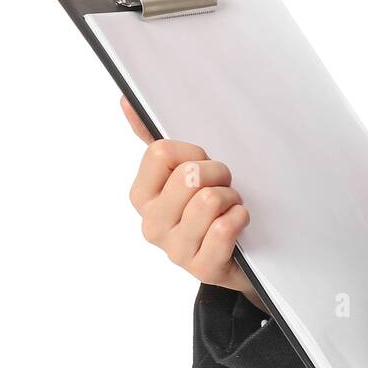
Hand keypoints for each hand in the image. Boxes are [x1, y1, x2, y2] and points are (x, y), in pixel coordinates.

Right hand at [120, 97, 263, 309]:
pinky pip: (225, 227)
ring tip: (229, 206)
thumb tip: (127, 100)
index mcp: (142, 196)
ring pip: (209, 200)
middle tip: (223, 186)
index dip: (192, 152)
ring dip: (231, 198)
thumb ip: (155, 139)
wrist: (236, 254)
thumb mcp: (181, 172)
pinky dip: (240, 217)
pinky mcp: (202, 268)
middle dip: (217, 174)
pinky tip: (237, 223)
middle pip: (189, 175)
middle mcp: (152, 225)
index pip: (160, 153)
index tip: (201, 164)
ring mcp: (175, 250)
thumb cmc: (208, 207)